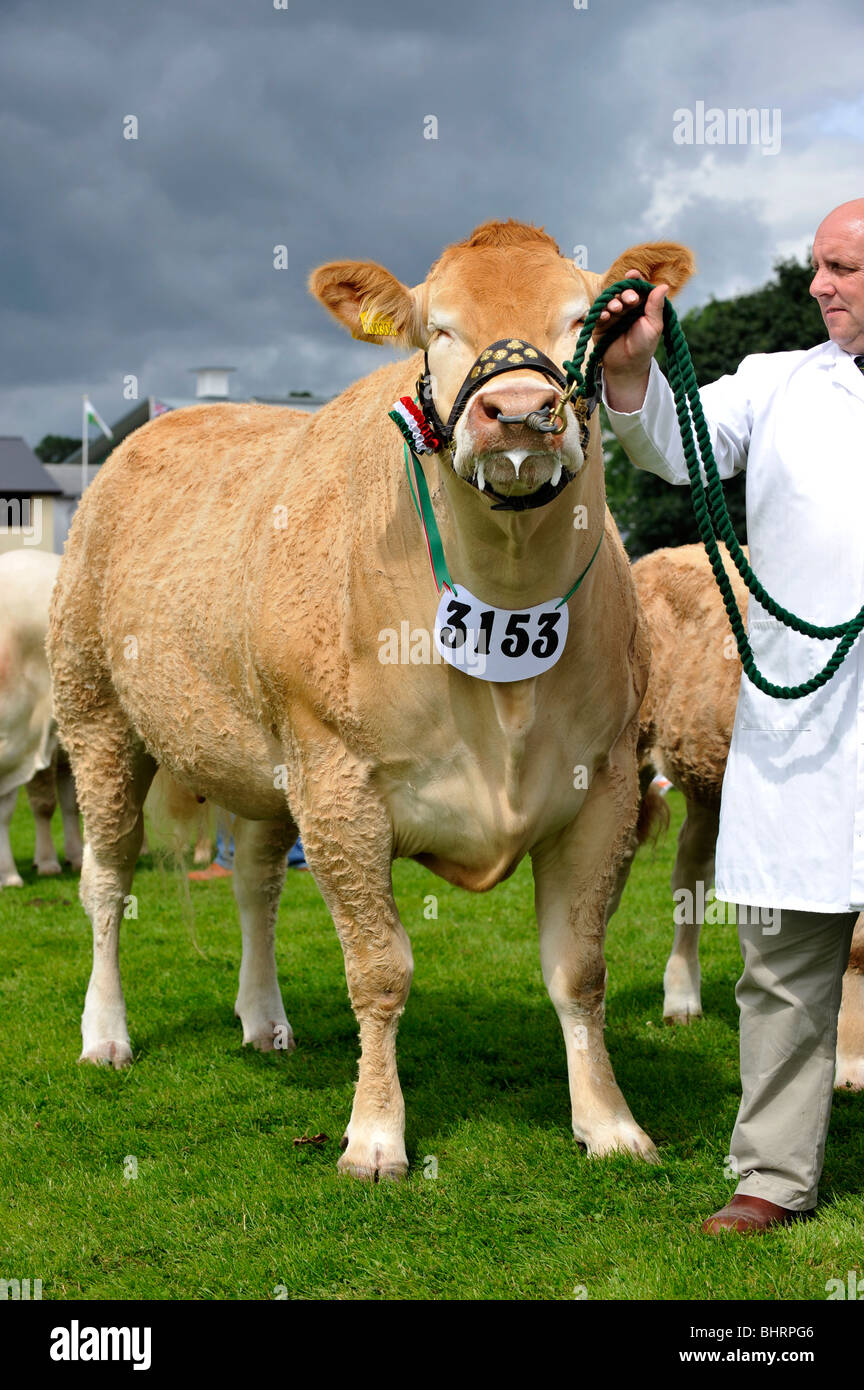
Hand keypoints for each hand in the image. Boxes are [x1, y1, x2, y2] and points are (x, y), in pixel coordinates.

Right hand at [597, 269, 667, 411]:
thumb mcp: (653, 326)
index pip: (637, 288)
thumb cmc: (643, 347)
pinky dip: (601, 313)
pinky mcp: (600, 325)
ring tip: (617, 309)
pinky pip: (598, 314)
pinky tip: (606, 316)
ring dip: (613, 302)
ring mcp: (612, 315)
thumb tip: (664, 285)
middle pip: (622, 292)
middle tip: (630, 299)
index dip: (634, 279)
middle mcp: (625, 308)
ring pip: (609, 301)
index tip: (632, 274)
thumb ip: (656, 306)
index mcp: (640, 305)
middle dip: (625, 292)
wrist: (628, 366)